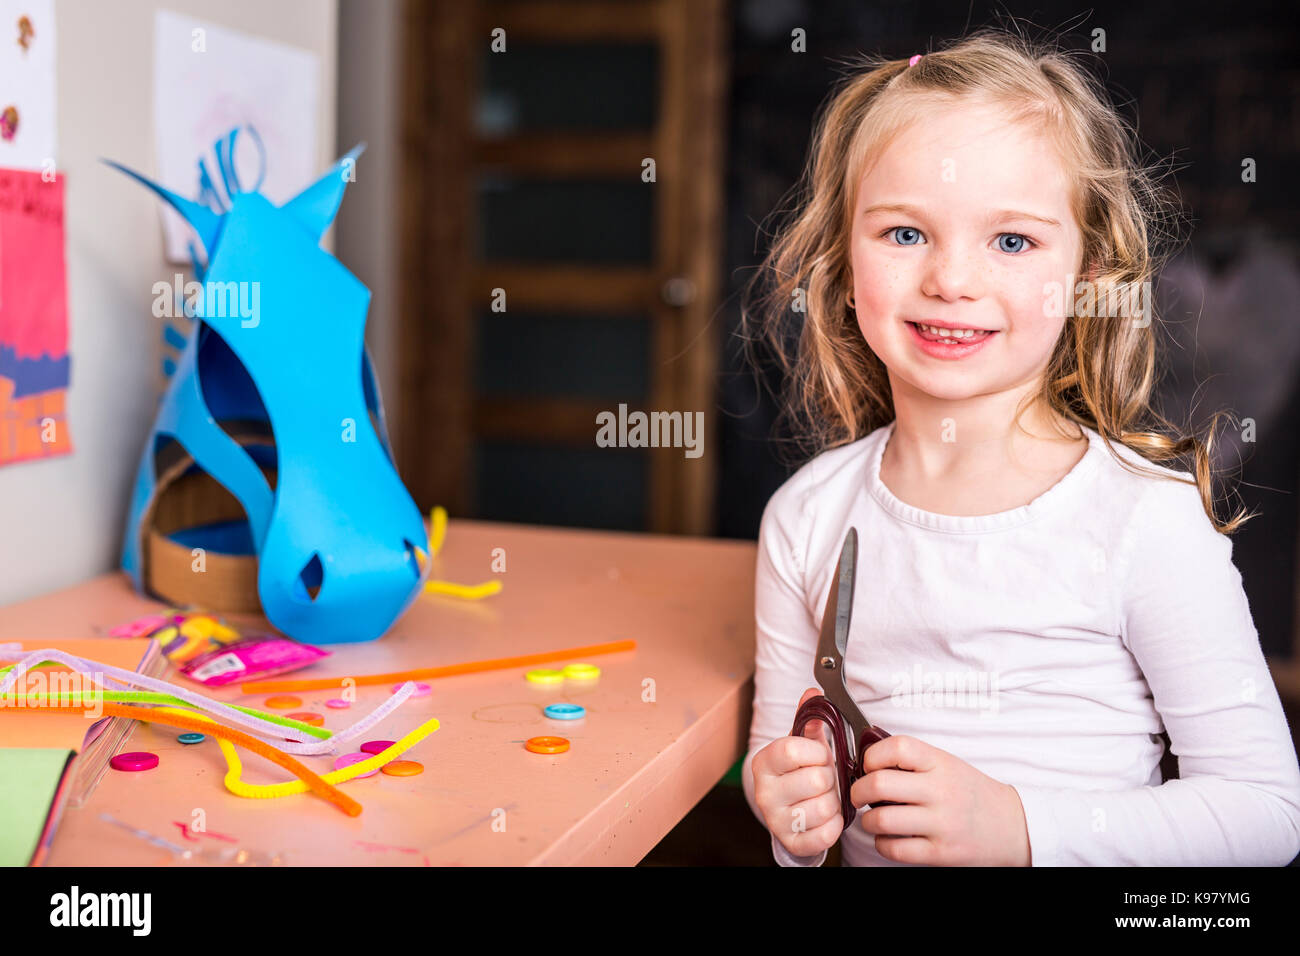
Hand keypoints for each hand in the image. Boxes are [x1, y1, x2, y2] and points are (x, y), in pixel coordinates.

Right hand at [751, 687, 842, 857]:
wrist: (789, 813)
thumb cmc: (799, 774)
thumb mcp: (803, 745)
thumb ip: (809, 719)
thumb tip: (814, 693)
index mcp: (764, 762)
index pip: (794, 750)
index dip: (817, 752)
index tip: (819, 756)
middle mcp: (763, 791)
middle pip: (816, 780)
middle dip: (830, 779)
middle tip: (825, 780)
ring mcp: (775, 820)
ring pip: (824, 808)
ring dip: (834, 803)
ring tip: (825, 798)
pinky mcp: (791, 843)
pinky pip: (826, 834)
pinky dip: (835, 825)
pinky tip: (826, 817)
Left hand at [850, 734, 1031, 865]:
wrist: (1014, 827)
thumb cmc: (972, 793)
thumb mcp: (948, 764)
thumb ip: (915, 760)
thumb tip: (868, 761)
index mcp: (941, 763)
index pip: (896, 748)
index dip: (872, 756)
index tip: (869, 766)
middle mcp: (941, 791)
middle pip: (879, 784)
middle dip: (858, 790)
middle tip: (859, 795)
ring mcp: (941, 823)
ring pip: (881, 819)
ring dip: (868, 820)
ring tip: (874, 818)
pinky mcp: (940, 853)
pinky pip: (894, 848)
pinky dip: (881, 843)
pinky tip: (888, 837)